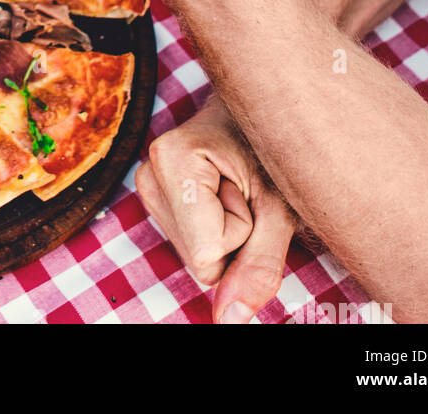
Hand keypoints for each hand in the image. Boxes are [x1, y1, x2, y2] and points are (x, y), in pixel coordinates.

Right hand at [136, 98, 297, 323]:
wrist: (260, 105)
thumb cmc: (275, 147)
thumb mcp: (281, 208)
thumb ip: (258, 266)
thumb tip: (228, 322)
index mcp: (172, 159)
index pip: (208, 256)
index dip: (242, 238)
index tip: (251, 194)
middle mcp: (148, 168)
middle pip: (197, 258)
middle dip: (233, 239)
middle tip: (247, 193)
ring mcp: (147, 179)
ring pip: (193, 254)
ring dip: (224, 234)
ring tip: (237, 188)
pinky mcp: (154, 189)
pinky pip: (187, 241)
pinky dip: (212, 228)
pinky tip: (221, 193)